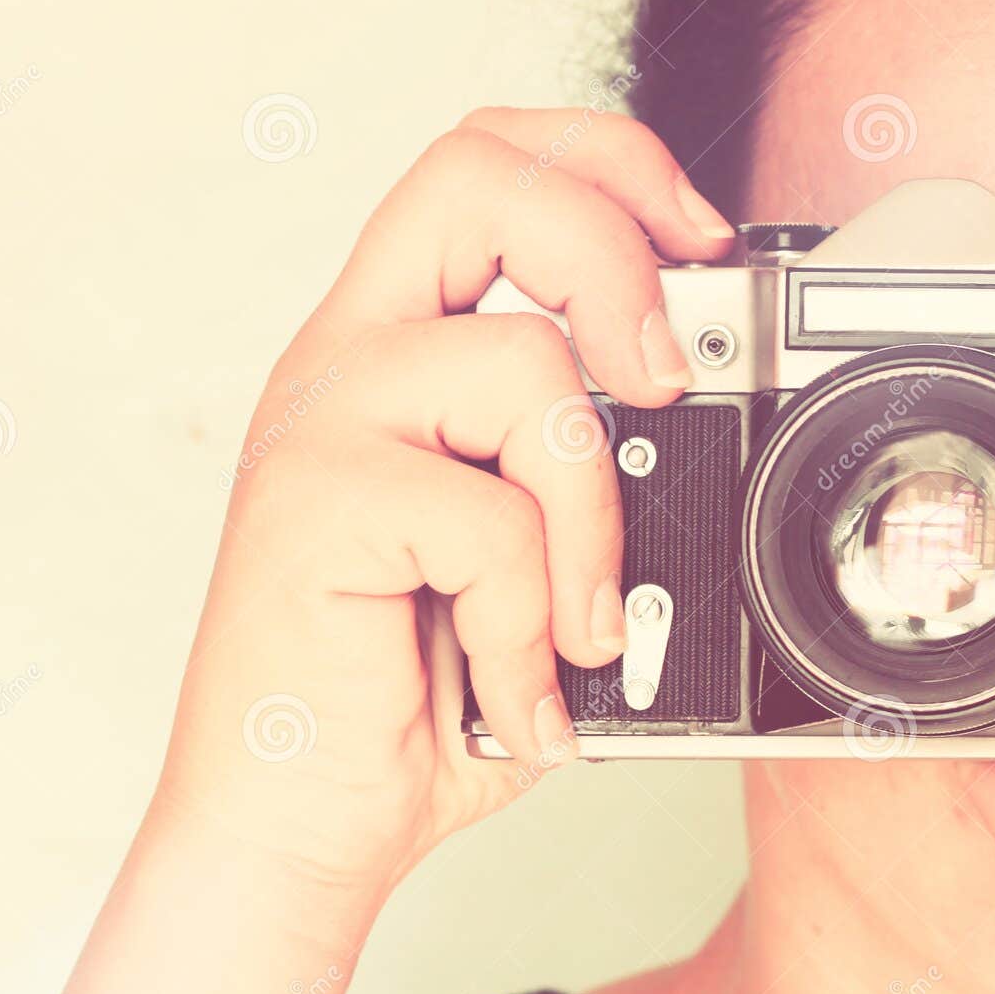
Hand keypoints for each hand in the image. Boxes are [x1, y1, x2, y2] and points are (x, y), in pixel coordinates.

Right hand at [155, 107, 732, 928]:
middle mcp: (345, 360)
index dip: (605, 168)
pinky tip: (515, 690)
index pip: (483, 167)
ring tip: (576, 630)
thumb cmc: (409, 701)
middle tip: (664, 379)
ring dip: (592, 520)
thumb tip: (698, 427)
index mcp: (392, 353)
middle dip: (612, 253)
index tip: (699, 247)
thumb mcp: (522, 564)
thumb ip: (579, 478)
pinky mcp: (311, 504)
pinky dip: (533, 622)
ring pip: (524, 367)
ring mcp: (319, 423)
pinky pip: (490, 518)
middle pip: (476, 172)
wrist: (295, 825)